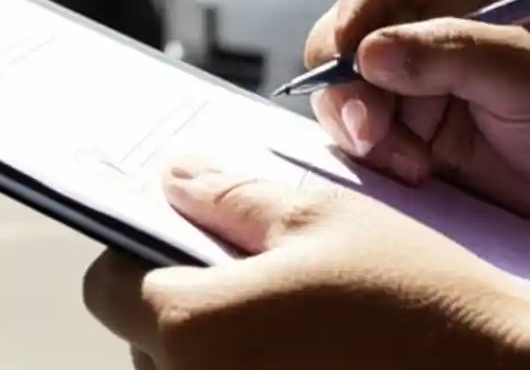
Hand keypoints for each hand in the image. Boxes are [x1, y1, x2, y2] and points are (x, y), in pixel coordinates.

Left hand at [84, 161, 529, 369]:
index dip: (137, 251)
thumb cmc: (422, 301)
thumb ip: (233, 197)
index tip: (184, 236)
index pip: (107, 287)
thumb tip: (175, 178)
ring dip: (224, 343)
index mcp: (193, 329)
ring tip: (296, 312)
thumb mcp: (322, 219)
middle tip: (255, 268)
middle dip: (186, 299)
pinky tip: (318, 351)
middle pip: (148, 339)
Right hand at [303, 0, 529, 225]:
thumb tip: (366, 54)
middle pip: (348, 25)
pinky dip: (373, 150)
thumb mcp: (524, 75)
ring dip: (358, 122)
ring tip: (407, 162)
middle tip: (367, 128)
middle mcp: (430, 13)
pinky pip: (357, 124)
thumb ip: (446, 56)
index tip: (348, 48)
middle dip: (347, 79)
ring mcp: (412, 66)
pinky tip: (417, 171)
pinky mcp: (404, 116)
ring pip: (342, 80)